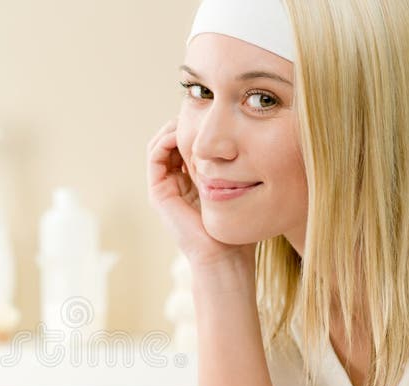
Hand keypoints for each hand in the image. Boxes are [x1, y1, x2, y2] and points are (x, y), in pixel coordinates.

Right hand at [147, 119, 254, 267]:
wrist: (225, 255)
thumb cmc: (240, 226)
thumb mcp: (244, 185)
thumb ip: (242, 165)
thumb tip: (253, 133)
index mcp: (195, 179)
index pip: (191, 141)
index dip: (201, 123)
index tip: (219, 111)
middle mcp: (177, 181)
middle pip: (175, 139)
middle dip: (187, 121)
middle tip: (204, 108)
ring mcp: (165, 186)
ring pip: (162, 143)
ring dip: (176, 126)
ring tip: (193, 118)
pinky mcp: (158, 192)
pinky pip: (155, 155)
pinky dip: (166, 139)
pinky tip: (185, 133)